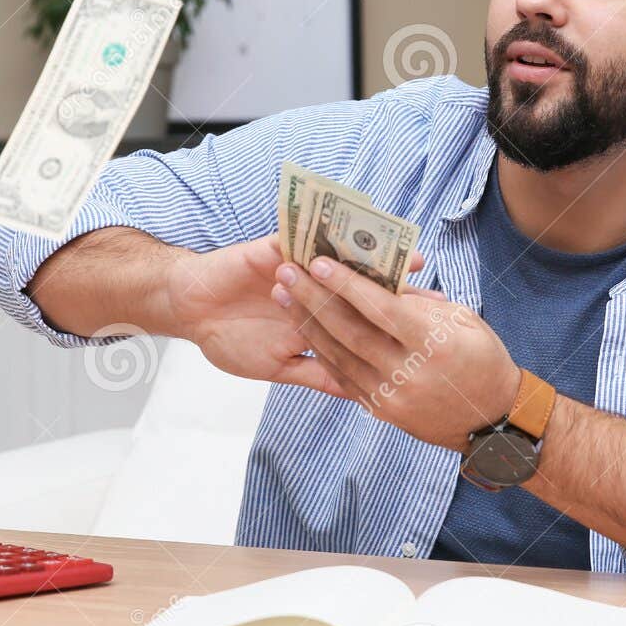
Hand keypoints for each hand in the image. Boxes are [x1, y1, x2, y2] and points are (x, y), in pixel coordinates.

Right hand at [164, 234, 429, 394]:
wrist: (190, 311)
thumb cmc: (229, 339)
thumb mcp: (278, 367)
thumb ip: (318, 375)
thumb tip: (358, 395)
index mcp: (320, 321)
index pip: (363, 322)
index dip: (393, 327)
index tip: (431, 336)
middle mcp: (316, 291)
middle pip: (362, 287)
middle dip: (398, 291)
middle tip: (436, 294)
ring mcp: (298, 268)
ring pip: (343, 260)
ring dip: (376, 259)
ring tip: (408, 259)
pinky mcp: (275, 249)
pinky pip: (305, 236)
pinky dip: (329, 234)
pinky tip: (352, 230)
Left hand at [271, 255, 520, 451]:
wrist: (493, 421)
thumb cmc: (483, 359)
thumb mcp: (463, 320)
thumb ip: (421, 302)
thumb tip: (382, 280)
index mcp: (433, 343)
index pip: (381, 308)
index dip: (347, 284)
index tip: (319, 261)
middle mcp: (408, 372)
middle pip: (350, 330)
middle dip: (314, 298)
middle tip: (287, 272)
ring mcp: (391, 396)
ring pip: (338, 355)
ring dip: (307, 323)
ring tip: (284, 295)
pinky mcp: (381, 411)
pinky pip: (342, 377)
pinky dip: (321, 350)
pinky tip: (303, 328)